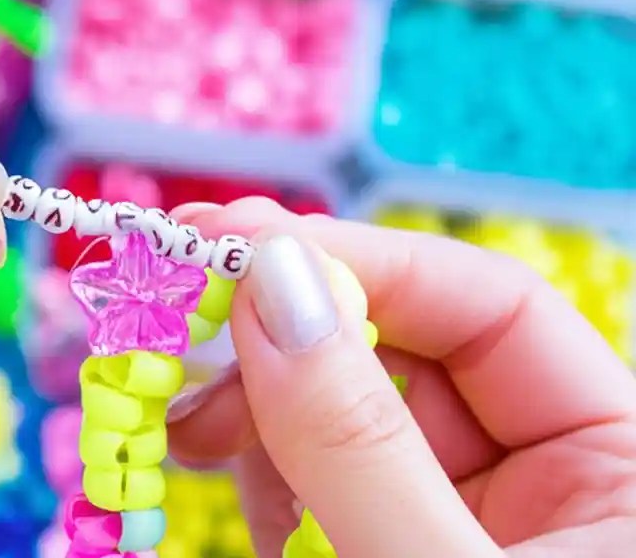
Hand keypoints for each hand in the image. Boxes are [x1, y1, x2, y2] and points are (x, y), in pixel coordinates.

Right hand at [166, 199, 635, 557]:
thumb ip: (358, 439)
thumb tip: (272, 279)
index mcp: (617, 463)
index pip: (492, 306)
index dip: (361, 260)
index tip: (234, 246)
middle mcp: (548, 478)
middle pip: (402, 351)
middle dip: (283, 341)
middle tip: (180, 331)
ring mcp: (468, 518)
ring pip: (348, 414)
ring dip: (258, 414)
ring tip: (187, 439)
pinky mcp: (400, 546)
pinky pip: (327, 479)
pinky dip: (271, 479)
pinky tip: (246, 506)